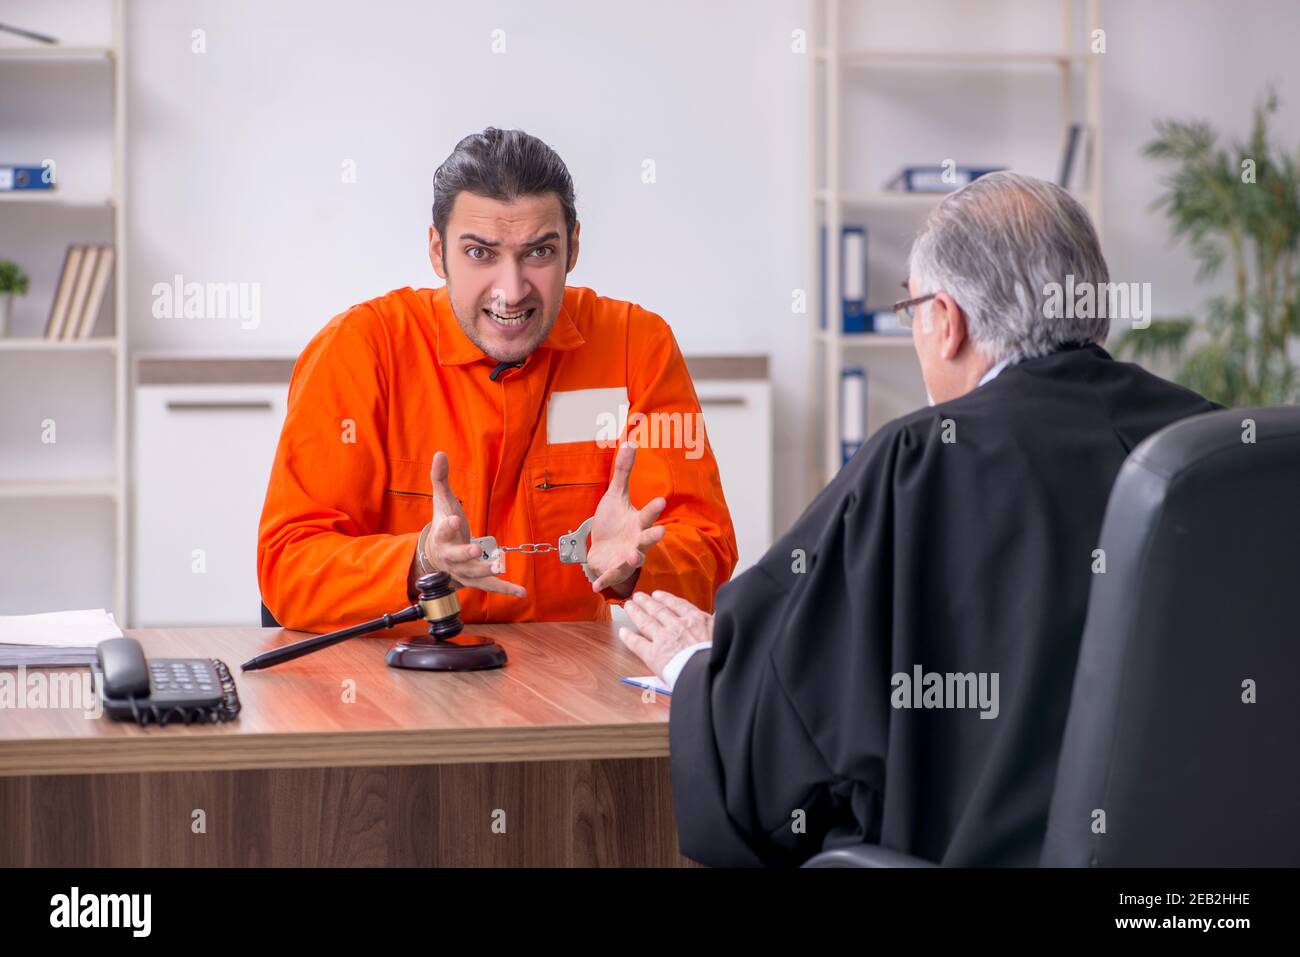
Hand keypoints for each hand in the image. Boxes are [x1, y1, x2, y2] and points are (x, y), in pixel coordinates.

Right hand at [424, 451, 525, 597]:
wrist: (437, 556)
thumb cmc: (442, 525)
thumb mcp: (442, 501)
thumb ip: (441, 479)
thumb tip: (439, 454)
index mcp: (441, 536)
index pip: (443, 530)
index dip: (448, 525)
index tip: (453, 518)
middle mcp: (451, 557)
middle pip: (457, 557)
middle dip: (467, 554)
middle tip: (477, 550)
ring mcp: (463, 571)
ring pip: (473, 574)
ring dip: (486, 572)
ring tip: (498, 568)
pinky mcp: (475, 580)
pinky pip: (490, 587)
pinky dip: (506, 590)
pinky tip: (522, 593)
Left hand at [585, 442, 666, 592]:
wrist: (603, 550)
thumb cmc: (613, 523)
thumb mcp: (616, 495)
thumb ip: (623, 472)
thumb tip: (630, 442)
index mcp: (638, 523)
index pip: (647, 514)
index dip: (653, 509)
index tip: (660, 500)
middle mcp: (636, 542)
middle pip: (647, 539)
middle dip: (653, 536)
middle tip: (661, 532)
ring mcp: (625, 558)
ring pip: (633, 559)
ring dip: (634, 559)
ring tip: (635, 557)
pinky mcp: (612, 570)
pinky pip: (609, 576)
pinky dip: (603, 581)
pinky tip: (596, 586)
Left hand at [619, 590, 713, 680]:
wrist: (711, 673)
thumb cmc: (720, 656)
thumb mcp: (725, 632)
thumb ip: (718, 621)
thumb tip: (722, 614)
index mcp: (695, 619)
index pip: (677, 605)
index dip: (666, 599)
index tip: (658, 594)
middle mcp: (677, 625)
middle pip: (658, 610)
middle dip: (647, 602)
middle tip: (638, 596)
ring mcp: (664, 639)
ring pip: (645, 621)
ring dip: (636, 612)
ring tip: (629, 605)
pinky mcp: (653, 655)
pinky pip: (637, 643)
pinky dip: (628, 637)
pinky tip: (622, 632)